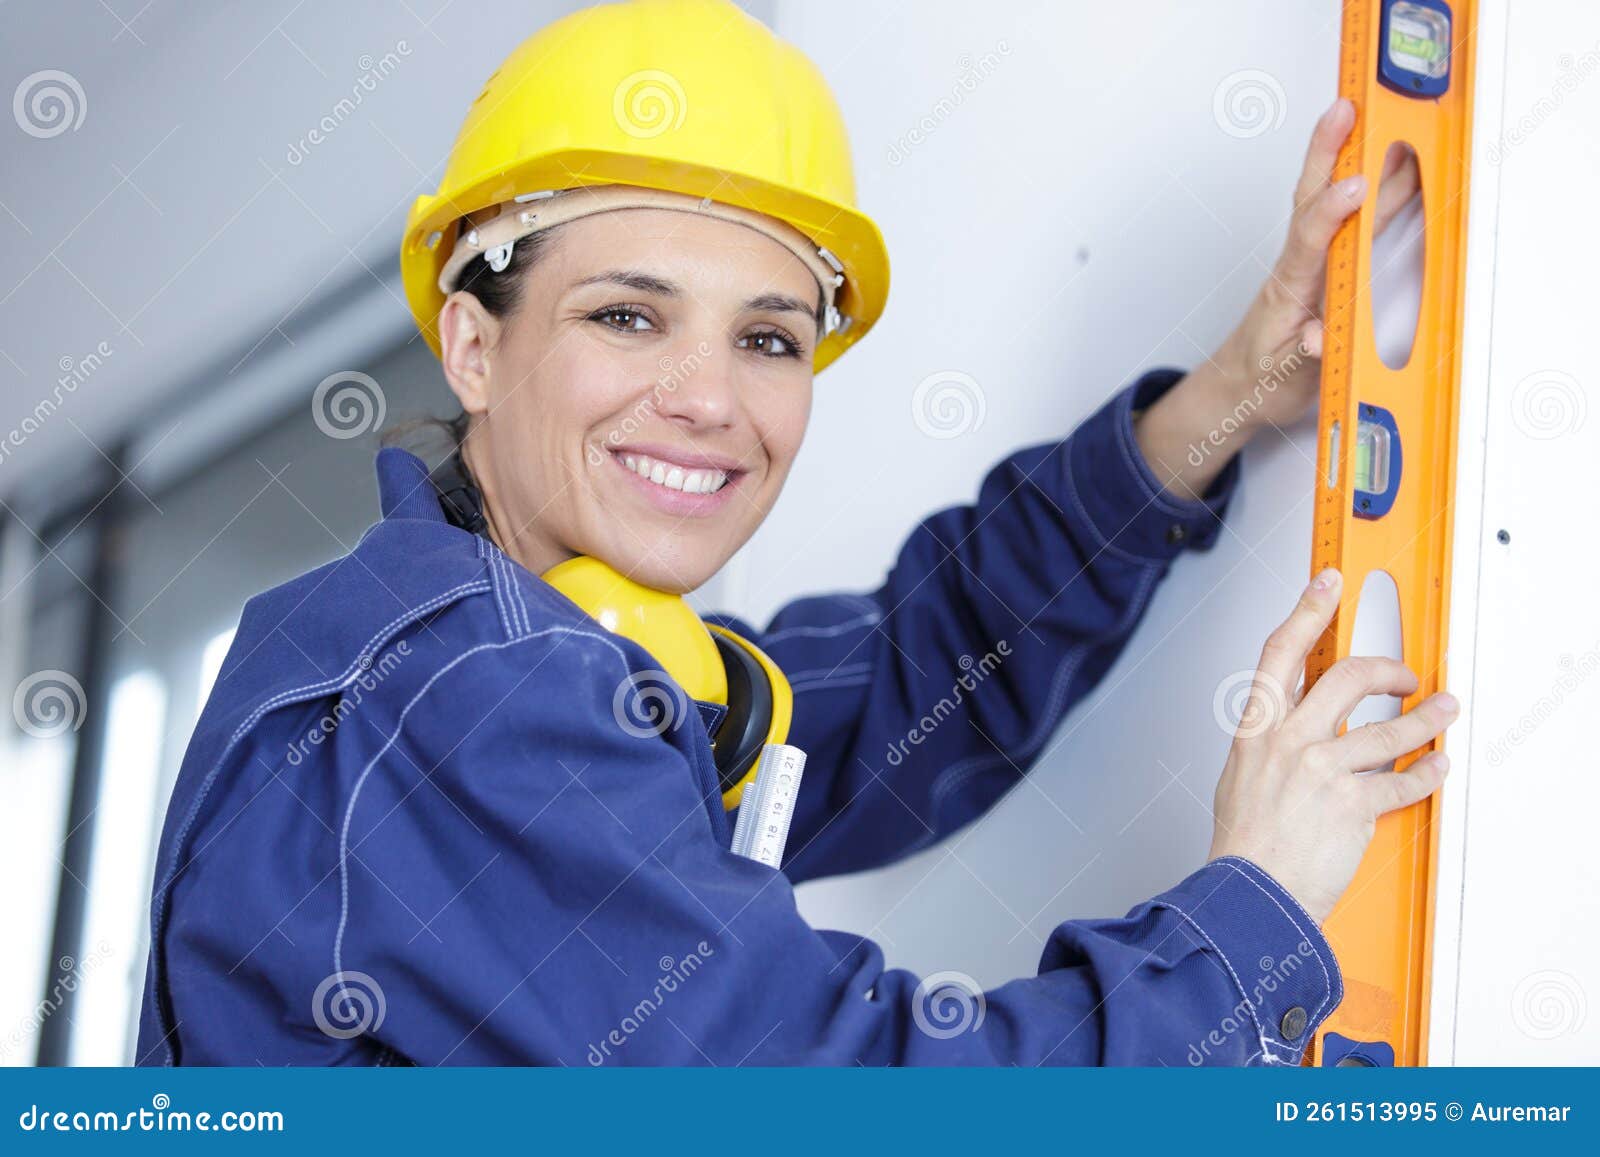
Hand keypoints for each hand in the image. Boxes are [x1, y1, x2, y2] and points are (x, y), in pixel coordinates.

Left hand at [1134, 99, 1419, 497]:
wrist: (1242, 386)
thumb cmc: (1262, 378)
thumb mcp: (1282, 377)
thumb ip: (1303, 355)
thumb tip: (1317, 338)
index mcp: (1288, 289)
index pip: (1308, 241)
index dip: (1331, 212)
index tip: (1356, 186)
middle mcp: (1299, 267)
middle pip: (1312, 199)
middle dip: (1329, 151)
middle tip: (1346, 107)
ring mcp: (1312, 264)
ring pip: (1334, 203)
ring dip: (1357, 160)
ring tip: (1386, 120)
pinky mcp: (1327, 269)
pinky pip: (1354, 222)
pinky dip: (1379, 193)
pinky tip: (1401, 172)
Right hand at [1206, 567, 1458, 924]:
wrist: (1250, 893)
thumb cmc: (1244, 843)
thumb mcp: (1242, 774)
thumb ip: (1271, 739)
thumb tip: (1298, 720)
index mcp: (1258, 729)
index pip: (1281, 651)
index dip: (1308, 610)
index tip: (1328, 584)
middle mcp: (1289, 741)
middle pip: (1349, 676)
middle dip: (1389, 668)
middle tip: (1406, 674)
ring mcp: (1321, 770)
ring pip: (1391, 729)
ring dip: (1428, 719)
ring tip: (1442, 712)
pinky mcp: (1352, 803)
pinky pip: (1404, 779)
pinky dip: (1429, 772)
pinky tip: (1436, 766)